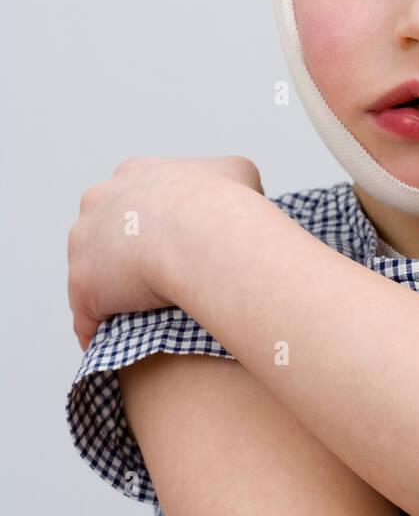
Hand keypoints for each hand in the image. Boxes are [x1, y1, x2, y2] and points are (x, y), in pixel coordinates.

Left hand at [67, 155, 263, 350]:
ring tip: (137, 319)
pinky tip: (119, 343)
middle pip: (103, 233)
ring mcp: (84, 242)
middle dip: (121, 254)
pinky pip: (87, 316)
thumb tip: (235, 194)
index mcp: (134, 174)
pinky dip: (100, 330)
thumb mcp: (238, 173)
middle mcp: (100, 201)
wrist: (204, 234)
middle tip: (154, 280)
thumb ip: (227, 179)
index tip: (169, 243)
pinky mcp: (83, 283)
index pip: (132, 200)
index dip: (149, 223)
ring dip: (109, 294)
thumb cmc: (225, 203)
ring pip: (91, 274)